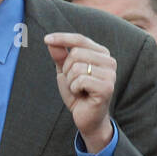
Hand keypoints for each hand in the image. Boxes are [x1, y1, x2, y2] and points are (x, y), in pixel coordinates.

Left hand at [46, 32, 115, 150]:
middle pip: (76, 53)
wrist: (86, 117)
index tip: (46, 39)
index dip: (62, 38)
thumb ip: (60, 56)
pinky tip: (81, 95)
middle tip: (73, 82)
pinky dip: (75, 89)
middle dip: (67, 69)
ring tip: (78, 90)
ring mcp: (110, 74)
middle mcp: (109, 61)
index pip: (80, 39)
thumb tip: (50, 41)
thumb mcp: (65, 72)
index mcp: (101, 53)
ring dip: (71, 81)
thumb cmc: (78, 93)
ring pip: (77, 67)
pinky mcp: (107, 87)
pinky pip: (81, 80)